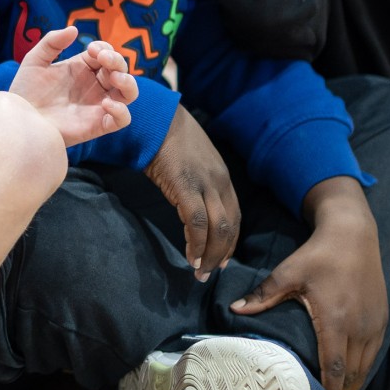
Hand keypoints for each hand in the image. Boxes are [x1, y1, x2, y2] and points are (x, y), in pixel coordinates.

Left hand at [8, 24, 136, 144]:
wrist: (19, 120)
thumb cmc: (25, 91)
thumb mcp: (35, 61)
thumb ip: (52, 42)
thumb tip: (75, 29)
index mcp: (83, 68)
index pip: (106, 53)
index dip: (105, 48)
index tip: (91, 49)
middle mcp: (94, 85)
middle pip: (121, 70)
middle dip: (116, 60)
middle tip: (102, 58)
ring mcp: (98, 105)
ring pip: (128, 93)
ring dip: (128, 82)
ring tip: (115, 77)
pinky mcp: (97, 124)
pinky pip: (122, 120)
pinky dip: (121, 111)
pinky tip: (106, 103)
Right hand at [145, 105, 240, 279]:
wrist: (155, 117)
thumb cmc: (167, 137)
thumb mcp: (190, 161)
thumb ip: (196, 181)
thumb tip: (190, 203)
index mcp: (222, 177)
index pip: (235, 216)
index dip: (231, 241)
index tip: (223, 259)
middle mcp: (219, 182)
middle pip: (231, 226)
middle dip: (222, 254)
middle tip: (211, 273)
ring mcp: (204, 184)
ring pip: (218, 228)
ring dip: (211, 255)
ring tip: (200, 271)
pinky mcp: (184, 186)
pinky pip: (197, 222)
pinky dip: (197, 244)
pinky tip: (191, 256)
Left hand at [229, 179, 383, 389]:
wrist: (354, 235)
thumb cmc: (318, 255)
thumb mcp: (288, 273)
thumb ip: (263, 296)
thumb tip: (234, 310)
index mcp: (335, 321)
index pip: (334, 368)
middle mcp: (359, 327)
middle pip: (352, 375)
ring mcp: (374, 324)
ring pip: (365, 367)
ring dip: (352, 386)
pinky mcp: (382, 319)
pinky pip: (373, 354)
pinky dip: (362, 369)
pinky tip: (350, 378)